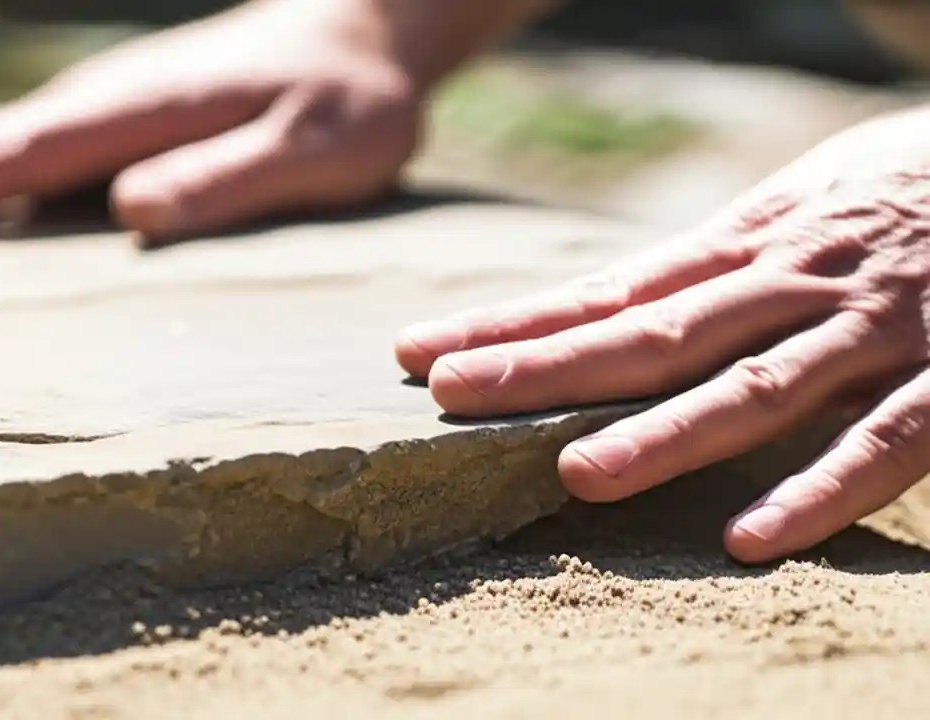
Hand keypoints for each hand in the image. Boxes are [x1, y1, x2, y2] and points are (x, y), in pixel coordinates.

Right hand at [0, 0, 425, 251]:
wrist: (360, 32)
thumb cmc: (350, 98)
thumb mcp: (321, 146)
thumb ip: (232, 176)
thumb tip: (127, 210)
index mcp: (130, 115)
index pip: (6, 161)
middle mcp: (94, 113)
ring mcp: (93, 119)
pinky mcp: (107, 134)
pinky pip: (8, 169)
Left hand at [396, 107, 929, 562]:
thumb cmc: (899, 188)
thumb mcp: (794, 199)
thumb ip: (712, 259)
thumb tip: (614, 301)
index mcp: (745, 244)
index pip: (606, 291)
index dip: (513, 325)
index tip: (421, 352)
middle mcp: (789, 283)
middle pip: (651, 332)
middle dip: (548, 367)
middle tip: (452, 395)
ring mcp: (868, 330)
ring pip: (755, 385)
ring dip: (667, 434)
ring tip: (580, 474)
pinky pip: (886, 441)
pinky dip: (820, 488)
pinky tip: (749, 537)